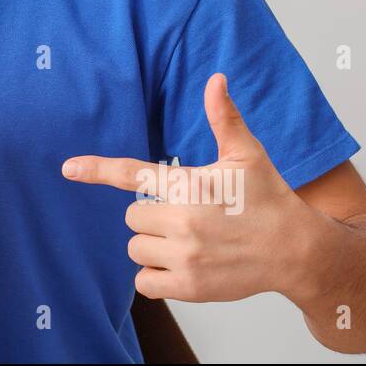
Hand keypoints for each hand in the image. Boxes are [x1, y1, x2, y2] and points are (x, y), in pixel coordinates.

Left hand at [61, 73, 319, 302]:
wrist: (298, 251)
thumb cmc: (269, 198)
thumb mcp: (247, 154)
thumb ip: (223, 118)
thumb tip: (215, 79)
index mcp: (189, 184)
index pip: (132, 173)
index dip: (96, 169)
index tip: (68, 168)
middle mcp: (182, 220)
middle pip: (132, 217)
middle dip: (151, 215)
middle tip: (186, 214)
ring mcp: (185, 256)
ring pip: (135, 249)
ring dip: (152, 245)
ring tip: (187, 240)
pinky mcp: (189, 287)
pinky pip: (145, 283)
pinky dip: (155, 276)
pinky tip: (182, 264)